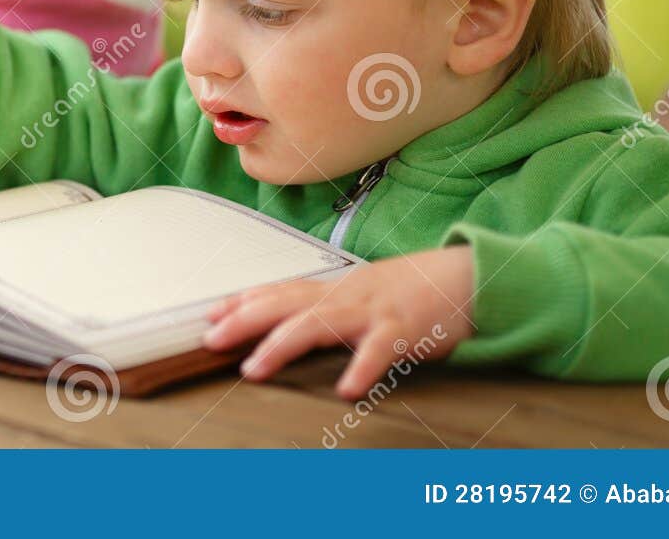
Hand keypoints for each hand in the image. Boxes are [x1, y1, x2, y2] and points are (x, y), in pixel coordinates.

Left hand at [202, 246, 476, 399]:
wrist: (461, 279)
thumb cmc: (405, 294)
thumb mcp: (356, 295)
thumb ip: (321, 307)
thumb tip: (282, 322)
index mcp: (331, 290)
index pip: (276, 291)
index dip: (240, 302)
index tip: (207, 315)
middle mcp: (342, 296)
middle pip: (284, 303)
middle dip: (243, 320)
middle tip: (211, 339)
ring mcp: (369, 311)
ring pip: (318, 323)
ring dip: (282, 345)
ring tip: (254, 368)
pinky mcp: (402, 329)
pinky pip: (379, 350)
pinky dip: (362, 368)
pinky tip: (347, 389)